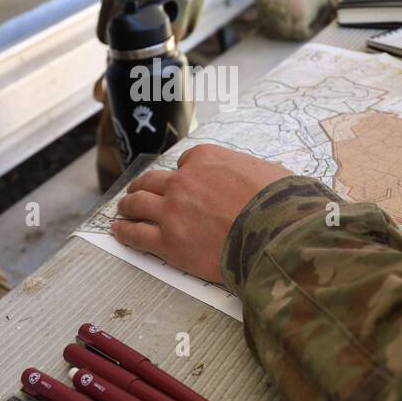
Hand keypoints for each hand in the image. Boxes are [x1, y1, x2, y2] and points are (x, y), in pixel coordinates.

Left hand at [111, 144, 291, 282]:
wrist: (277, 234)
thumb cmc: (282, 204)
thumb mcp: (270, 171)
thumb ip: (252, 172)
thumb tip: (259, 179)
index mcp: (206, 158)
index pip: (185, 163)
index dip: (184, 174)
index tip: (185, 182)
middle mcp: (183, 180)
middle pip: (153, 180)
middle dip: (144, 186)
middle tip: (138, 191)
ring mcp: (172, 211)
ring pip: (138, 204)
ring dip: (128, 205)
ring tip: (123, 209)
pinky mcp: (168, 242)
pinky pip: (136, 234)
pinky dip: (124, 231)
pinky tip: (119, 231)